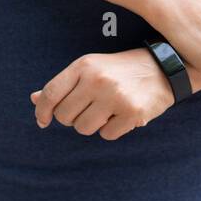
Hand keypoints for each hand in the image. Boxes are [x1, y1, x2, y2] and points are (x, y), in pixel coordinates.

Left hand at [31, 48, 174, 140]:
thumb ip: (64, 85)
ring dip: (92, 124)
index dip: (42, 111)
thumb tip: (34, 100)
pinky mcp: (132, 113)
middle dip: (72, 118)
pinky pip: (106, 135)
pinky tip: (122, 115)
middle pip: (65, 116)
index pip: (50, 94)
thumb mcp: (92, 68)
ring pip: (83, 128)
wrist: (166, 68)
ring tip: (107, 111)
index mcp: (84, 65)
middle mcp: (97, 80)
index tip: (43, 120)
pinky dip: (112, 129)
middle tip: (88, 109)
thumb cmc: (122, 70)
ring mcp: (115, 97)